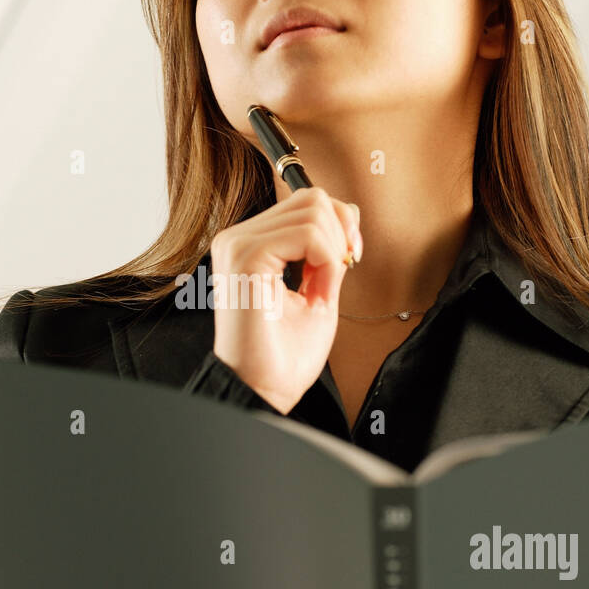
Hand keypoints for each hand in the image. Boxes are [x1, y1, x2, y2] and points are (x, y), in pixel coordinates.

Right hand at [209, 187, 361, 413]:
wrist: (264, 390)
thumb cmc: (284, 355)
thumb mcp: (318, 293)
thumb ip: (327, 256)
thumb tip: (347, 218)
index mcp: (250, 245)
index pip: (304, 202)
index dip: (340, 223)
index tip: (350, 259)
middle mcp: (238, 239)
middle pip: (311, 199)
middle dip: (341, 232)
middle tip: (342, 271)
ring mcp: (238, 244)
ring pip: (312, 210)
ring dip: (333, 248)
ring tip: (324, 286)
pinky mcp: (246, 256)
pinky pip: (307, 232)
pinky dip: (325, 258)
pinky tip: (318, 286)